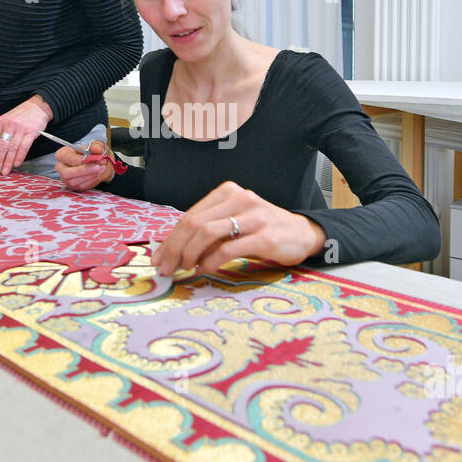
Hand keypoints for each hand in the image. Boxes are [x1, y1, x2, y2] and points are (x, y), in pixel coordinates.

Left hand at [0, 96, 51, 175]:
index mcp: (0, 122)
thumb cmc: (22, 115)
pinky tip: (17, 163)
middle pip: (1, 147)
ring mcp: (20, 128)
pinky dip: (20, 156)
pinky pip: (24, 147)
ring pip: (11, 149)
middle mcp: (9, 125)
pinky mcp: (31, 132)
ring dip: (8, 162)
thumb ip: (1, 132)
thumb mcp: (7, 120)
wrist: (38, 106)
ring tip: (5, 171)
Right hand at [56, 139, 113, 190]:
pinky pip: (81, 186)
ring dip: (90, 175)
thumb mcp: (97, 145)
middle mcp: (61, 167)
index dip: (78, 159)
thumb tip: (96, 149)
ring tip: (101, 168)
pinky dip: (91, 180)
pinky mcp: (74, 186)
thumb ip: (97, 145)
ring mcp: (67, 178)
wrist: (99, 164)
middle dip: (84, 170)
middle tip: (98, 167)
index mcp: (63, 154)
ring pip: (74, 181)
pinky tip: (97, 174)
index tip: (90, 159)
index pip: (65, 157)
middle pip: (66, 173)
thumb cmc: (94, 153)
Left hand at [152, 181, 327, 275]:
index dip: (171, 238)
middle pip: (195, 223)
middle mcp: (240, 199)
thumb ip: (210, 231)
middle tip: (165, 268)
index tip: (159, 257)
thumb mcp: (235, 223)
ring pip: (207, 233)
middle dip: (174, 248)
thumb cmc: (263, 230)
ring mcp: (253, 216)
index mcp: (228, 192)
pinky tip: (205, 269)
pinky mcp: (264, 236)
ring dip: (189, 254)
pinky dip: (211, 261)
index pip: (191, 215)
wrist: (303, 233)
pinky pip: (228, 248)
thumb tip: (175, 251)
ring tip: (184, 268)